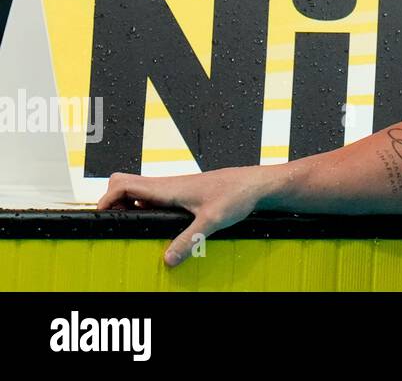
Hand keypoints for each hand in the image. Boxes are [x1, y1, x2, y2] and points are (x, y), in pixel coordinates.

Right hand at [96, 166, 267, 267]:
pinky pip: (154, 197)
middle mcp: (167, 185)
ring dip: (129, 206)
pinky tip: (158, 226)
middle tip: (117, 225)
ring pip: (139, 191)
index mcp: (168, 187)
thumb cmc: (237, 194)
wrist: (257, 184)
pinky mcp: (184, 193)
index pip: (122, 184)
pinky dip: (146, 208)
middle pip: (124, 184)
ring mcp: (175, 188)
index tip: (102, 219)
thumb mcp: (212, 221)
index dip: (105, 199)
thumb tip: (167, 260)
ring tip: (134, 228)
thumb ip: (189, 240)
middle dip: (112, 202)